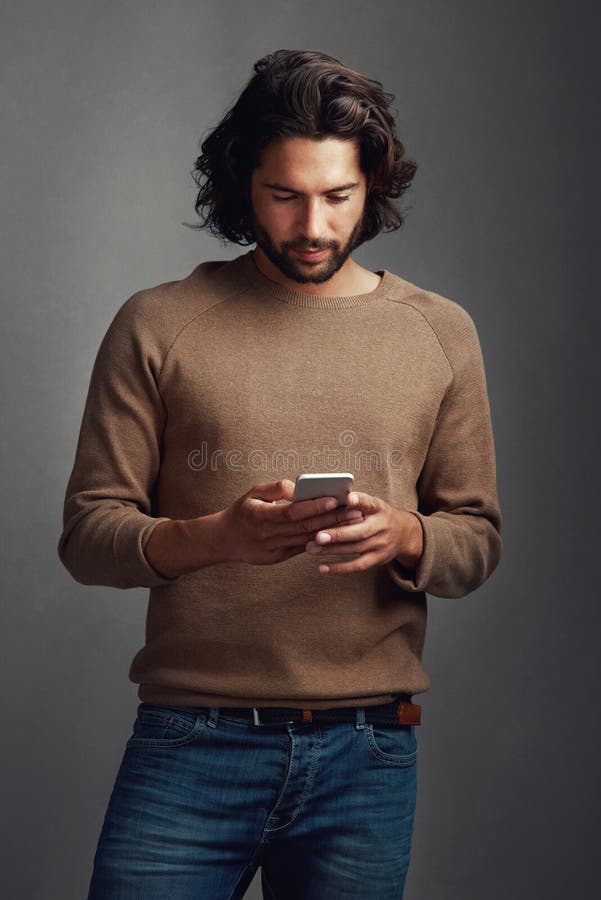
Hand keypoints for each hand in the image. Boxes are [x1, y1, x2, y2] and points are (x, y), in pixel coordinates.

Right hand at [219, 478, 365, 565]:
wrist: (224, 540)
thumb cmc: (242, 512)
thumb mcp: (252, 493)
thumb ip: (275, 488)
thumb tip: (295, 487)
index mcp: (261, 516)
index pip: (293, 512)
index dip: (315, 506)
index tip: (335, 499)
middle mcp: (268, 535)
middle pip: (306, 527)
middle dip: (332, 519)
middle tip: (355, 511)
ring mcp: (273, 549)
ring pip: (307, 540)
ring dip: (332, 532)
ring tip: (352, 523)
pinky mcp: (277, 558)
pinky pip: (302, 549)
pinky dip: (320, 542)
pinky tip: (338, 536)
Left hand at [305, 490, 423, 575]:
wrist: (405, 533)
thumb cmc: (379, 515)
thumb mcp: (373, 504)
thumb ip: (354, 503)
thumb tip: (326, 499)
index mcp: (379, 508)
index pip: (370, 503)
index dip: (360, 501)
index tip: (349, 498)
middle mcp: (381, 526)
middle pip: (359, 531)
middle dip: (338, 534)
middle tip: (318, 535)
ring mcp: (380, 544)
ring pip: (354, 548)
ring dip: (331, 550)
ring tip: (311, 548)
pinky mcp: (377, 559)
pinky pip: (356, 565)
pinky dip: (339, 568)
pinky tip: (322, 567)